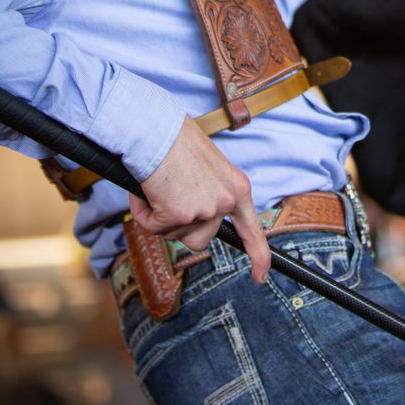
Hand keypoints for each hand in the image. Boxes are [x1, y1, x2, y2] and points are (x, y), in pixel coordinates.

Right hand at [128, 115, 271, 283]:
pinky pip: (153, 228)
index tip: (260, 276)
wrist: (156, 128)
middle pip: (200, 239)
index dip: (258, 255)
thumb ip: (209, 192)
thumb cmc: (175, 140)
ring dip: (161, 219)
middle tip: (168, 195)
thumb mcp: (207, 168)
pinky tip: (146, 189)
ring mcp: (204, 209)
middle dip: (180, 226)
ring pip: (175, 236)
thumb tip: (194, 217)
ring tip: (157, 188)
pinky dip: (143, 213)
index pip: (251, 229)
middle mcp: (225, 200)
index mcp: (237, 188)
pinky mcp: (179, 214)